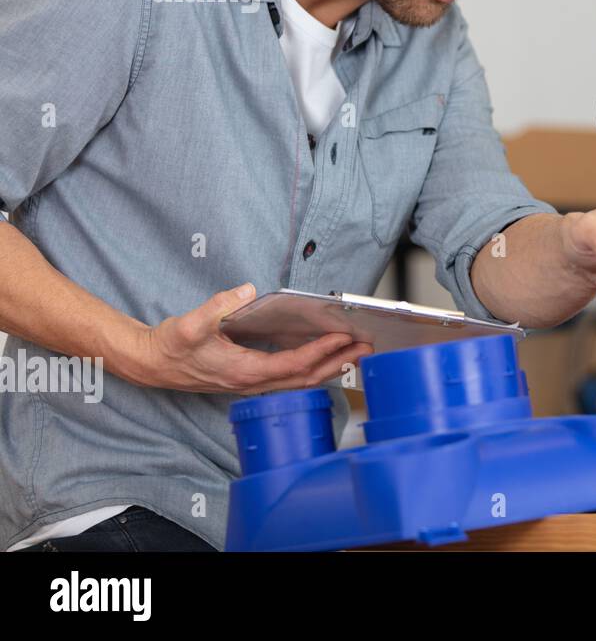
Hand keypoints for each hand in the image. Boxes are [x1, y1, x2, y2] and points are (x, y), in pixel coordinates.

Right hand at [123, 283, 373, 393]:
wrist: (150, 364)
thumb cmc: (169, 346)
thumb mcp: (189, 324)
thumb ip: (216, 307)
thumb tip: (245, 291)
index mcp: (243, 371)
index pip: (293, 365)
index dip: (321, 352)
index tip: (344, 338)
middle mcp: (252, 382)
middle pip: (306, 378)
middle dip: (338, 363)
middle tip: (367, 348)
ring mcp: (252, 383)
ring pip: (301, 380)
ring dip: (330, 367)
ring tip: (356, 352)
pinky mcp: (250, 378)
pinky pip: (290, 376)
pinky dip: (313, 367)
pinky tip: (326, 355)